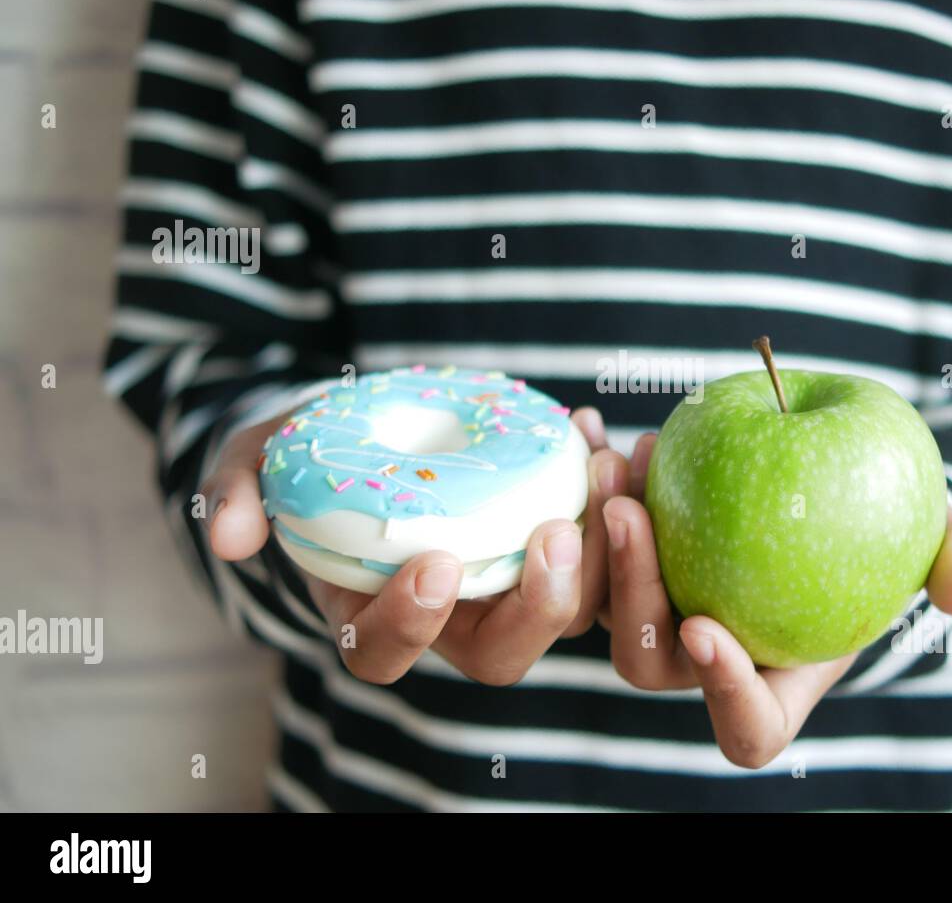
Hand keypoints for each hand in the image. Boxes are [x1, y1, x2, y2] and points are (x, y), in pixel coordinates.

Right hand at [200, 405, 629, 685]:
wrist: (366, 424)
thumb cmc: (307, 451)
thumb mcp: (257, 459)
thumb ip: (237, 493)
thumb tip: (224, 536)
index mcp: (365, 612)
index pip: (383, 654)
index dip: (409, 625)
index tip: (432, 563)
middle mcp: (443, 616)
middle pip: (499, 655)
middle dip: (536, 607)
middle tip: (553, 532)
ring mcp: (500, 584)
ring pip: (566, 611)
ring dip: (595, 553)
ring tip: (598, 466)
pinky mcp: (543, 546)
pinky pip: (593, 549)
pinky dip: (602, 495)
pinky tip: (594, 433)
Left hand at [601, 433, 951, 768]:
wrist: (835, 481)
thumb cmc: (892, 525)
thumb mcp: (938, 537)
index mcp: (779, 679)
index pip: (746, 722)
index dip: (722, 691)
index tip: (706, 627)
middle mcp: (708, 654)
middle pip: (646, 661)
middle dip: (631, 594)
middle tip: (632, 514)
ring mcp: (662, 604)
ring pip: (598, 601)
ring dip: (594, 538)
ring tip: (615, 462)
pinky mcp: (631, 555)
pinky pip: (588, 538)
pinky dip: (591, 484)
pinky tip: (591, 424)